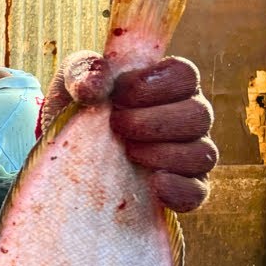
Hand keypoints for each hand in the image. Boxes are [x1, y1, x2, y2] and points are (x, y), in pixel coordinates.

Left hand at [40, 51, 217, 212]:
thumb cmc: (76, 114)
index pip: (185, 75)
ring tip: (128, 152)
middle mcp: (187, 119)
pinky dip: (179, 189)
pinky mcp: (183, 192)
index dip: (154, 83)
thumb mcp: (72, 86)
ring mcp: (189, 157)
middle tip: (117, 125)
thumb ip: (82, 73)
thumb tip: (94, 86)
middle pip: (199, 115)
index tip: (118, 94)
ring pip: (202, 154)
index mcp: (168, 87)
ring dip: (163, 153)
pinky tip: (155, 184)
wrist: (63, 164)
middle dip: (154, 121)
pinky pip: (197, 193)